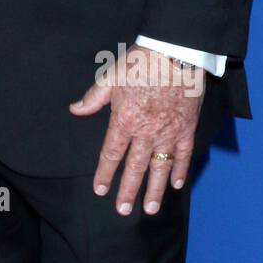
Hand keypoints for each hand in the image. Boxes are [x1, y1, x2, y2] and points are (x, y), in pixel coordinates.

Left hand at [68, 43, 204, 215]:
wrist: (175, 52)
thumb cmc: (141, 62)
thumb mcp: (111, 76)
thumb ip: (93, 97)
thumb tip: (75, 110)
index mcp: (125, 120)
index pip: (112, 154)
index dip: (105, 174)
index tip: (100, 190)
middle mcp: (146, 132)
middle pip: (136, 167)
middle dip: (128, 191)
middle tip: (122, 210)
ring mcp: (169, 132)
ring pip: (160, 167)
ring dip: (155, 190)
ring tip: (150, 209)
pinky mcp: (187, 128)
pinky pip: (183, 154)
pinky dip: (180, 170)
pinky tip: (176, 184)